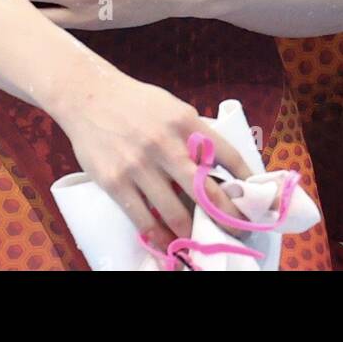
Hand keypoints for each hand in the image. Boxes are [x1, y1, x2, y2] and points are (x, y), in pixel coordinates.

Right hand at [52, 60, 255, 251]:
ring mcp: (139, 165)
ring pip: (175, 213)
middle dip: (225, 216)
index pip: (226, 153)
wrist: (88, 95)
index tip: (255, 197)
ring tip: (203, 244)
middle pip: (205, 191)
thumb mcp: (172, 108)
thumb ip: (192, 133)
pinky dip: (158, 237)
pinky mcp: (115, 182)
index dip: (245, 179)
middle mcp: (165, 143)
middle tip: (237, 232)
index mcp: (184, 121)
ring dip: (192, 233)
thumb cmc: (135, 102)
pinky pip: (143, 220)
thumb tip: (216, 166)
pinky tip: (168, 246)